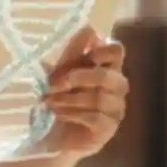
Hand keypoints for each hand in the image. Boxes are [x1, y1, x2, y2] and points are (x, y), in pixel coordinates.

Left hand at [42, 26, 127, 158]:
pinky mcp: (108, 129)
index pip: (116, 51)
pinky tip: (58, 113)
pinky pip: (95, 117)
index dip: (101, 50)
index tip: (80, 56)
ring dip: (69, 98)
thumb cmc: (59, 100)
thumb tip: (87, 29)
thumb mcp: (60, 73)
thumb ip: (72, 54)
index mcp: (106, 68)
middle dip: (79, 77)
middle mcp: (116, 87)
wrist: (52, 137)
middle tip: (54, 83)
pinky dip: (72, 113)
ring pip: (99, 97)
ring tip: (49, 101)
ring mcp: (115, 109)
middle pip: (109, 75)